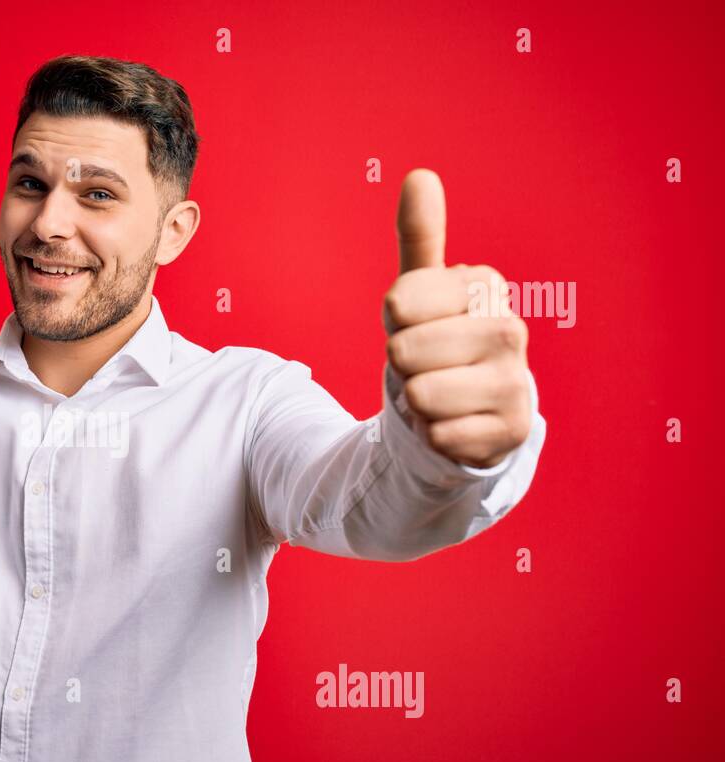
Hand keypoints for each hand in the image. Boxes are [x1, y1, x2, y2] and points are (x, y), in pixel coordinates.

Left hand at [382, 170, 531, 469]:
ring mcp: (516, 382)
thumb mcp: (418, 292)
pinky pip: (438, 435)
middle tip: (426, 365)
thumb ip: (419, 237)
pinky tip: (455, 423)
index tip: (416, 323)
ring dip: (417, 403)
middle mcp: (509, 328)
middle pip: (404, 351)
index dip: (395, 321)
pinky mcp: (513, 430)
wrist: (463, 407)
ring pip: (421, 395)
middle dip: (401, 365)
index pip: (399, 301)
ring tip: (440, 394)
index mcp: (483, 286)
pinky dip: (434, 435)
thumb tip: (420, 176)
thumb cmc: (435, 341)